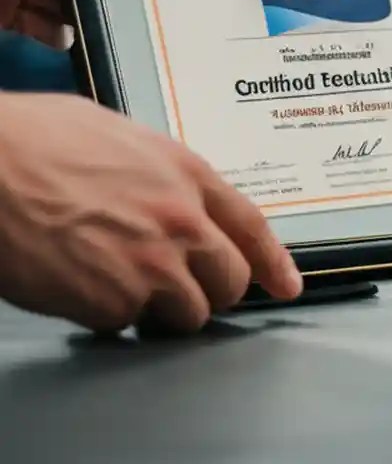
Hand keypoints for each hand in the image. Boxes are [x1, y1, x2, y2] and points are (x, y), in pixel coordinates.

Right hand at [0, 93, 303, 332]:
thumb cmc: (32, 140)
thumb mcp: (119, 139)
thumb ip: (159, 174)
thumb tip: (172, 195)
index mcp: (186, 174)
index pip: (252, 227)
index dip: (273, 263)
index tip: (286, 286)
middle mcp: (181, 221)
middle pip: (229, 281)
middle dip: (208, 290)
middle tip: (175, 287)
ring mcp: (151, 265)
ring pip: (187, 314)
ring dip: (160, 310)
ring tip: (118, 283)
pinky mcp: (112, 302)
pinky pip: (125, 324)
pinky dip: (104, 314)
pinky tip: (76, 283)